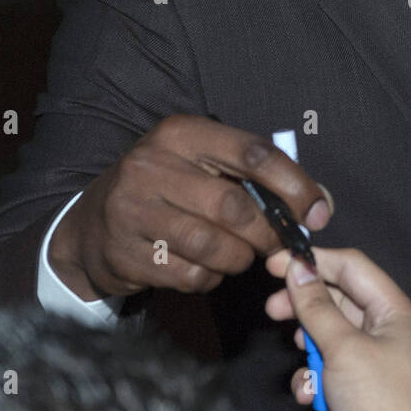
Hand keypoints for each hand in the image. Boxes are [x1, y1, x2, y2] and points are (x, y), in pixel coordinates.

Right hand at [48, 115, 331, 300]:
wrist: (90, 226)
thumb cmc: (165, 189)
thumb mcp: (202, 165)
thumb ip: (257, 177)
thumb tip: (320, 204)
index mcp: (180, 133)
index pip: (252, 152)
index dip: (294, 184)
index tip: (318, 212)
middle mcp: (151, 166)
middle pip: (234, 207)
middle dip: (268, 232)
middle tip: (280, 244)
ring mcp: (133, 211)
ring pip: (214, 246)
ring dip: (240, 258)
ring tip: (240, 254)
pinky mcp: (125, 254)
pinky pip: (191, 275)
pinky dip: (211, 277)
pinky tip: (206, 267)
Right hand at [264, 248, 410, 410]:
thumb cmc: (385, 406)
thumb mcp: (345, 347)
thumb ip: (317, 307)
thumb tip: (298, 271)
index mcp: (395, 313)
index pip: (353, 269)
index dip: (316, 262)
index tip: (279, 262)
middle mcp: (384, 333)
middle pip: (336, 300)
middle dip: (304, 304)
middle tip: (274, 306)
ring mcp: (366, 362)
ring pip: (325, 335)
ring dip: (307, 344)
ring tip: (297, 350)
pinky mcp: (350, 388)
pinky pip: (322, 369)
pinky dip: (310, 377)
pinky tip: (310, 391)